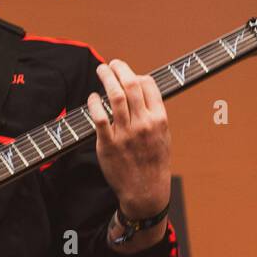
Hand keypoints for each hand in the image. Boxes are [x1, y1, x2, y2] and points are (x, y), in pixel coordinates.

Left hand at [85, 60, 171, 227]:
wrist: (146, 192)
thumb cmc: (153, 162)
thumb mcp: (163, 135)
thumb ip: (153, 112)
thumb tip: (140, 87)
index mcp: (159, 119)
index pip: (148, 85)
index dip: (137, 75)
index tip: (128, 74)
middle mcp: (144, 124)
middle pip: (131, 85)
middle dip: (120, 69)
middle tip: (111, 64)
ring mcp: (126, 134)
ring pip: (115, 96)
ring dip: (106, 78)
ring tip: (101, 69)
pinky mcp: (108, 144)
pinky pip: (100, 118)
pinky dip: (95, 103)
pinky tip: (93, 98)